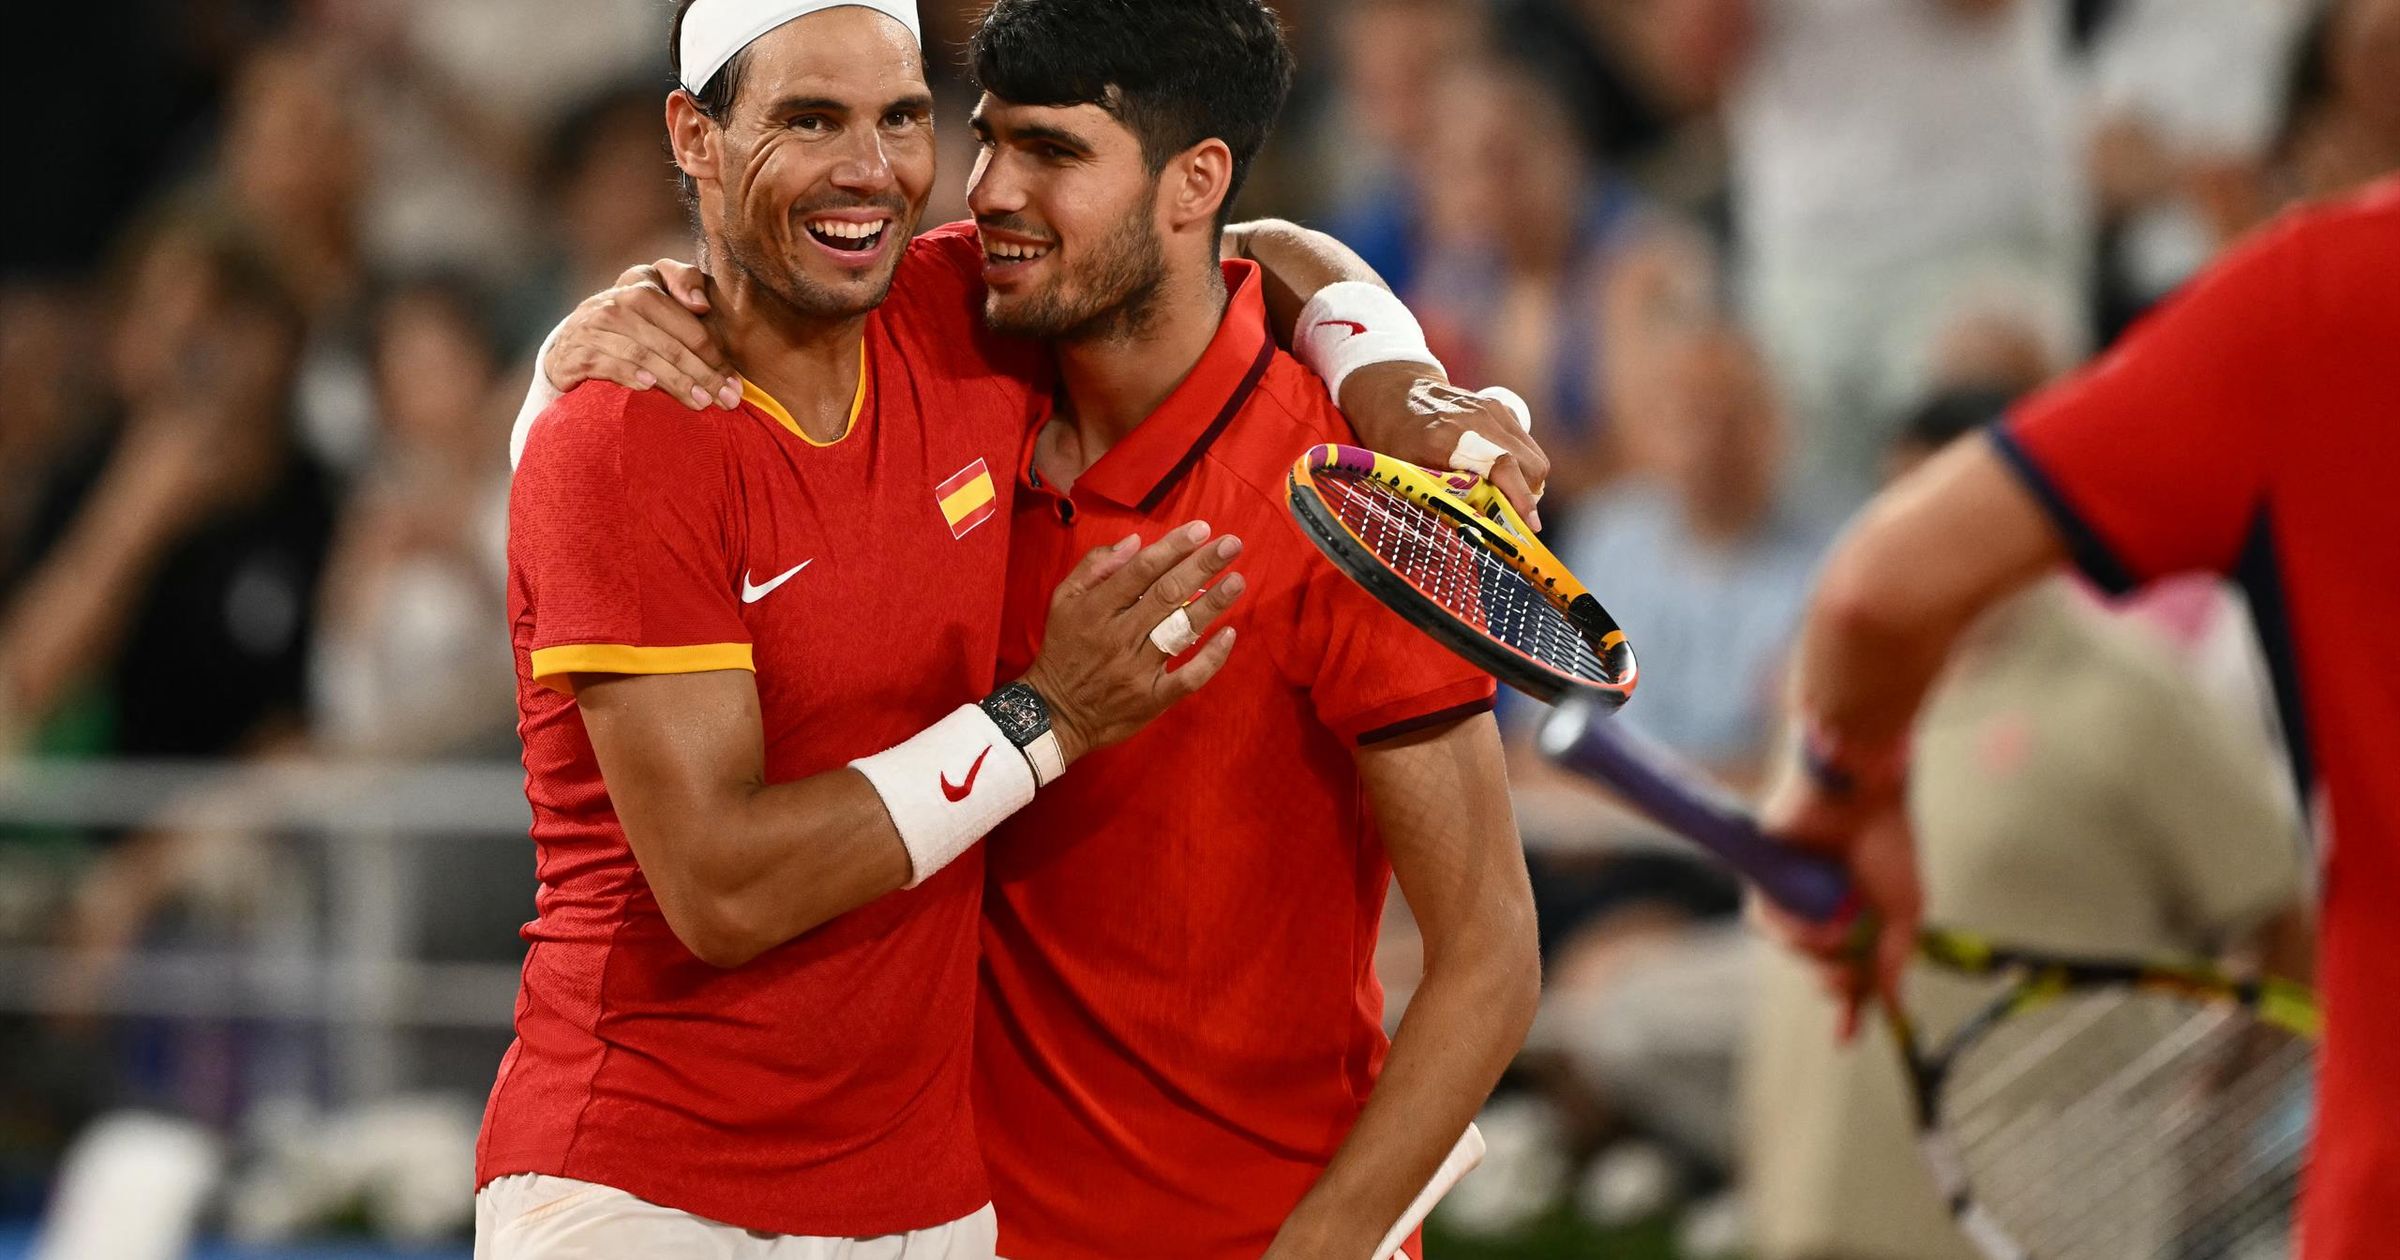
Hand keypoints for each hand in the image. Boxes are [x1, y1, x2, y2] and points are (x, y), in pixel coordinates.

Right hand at [543, 261, 740, 410]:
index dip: (715, 356)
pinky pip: (607, 365)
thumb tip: (701, 304)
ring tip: (701, 402)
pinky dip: (629, 375)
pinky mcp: (575, 354)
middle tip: (727, 400)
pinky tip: (649, 388)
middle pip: (670, 345)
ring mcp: (593, 329)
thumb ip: (684, 281)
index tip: (734, 382)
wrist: (572, 338)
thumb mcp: (655, 289)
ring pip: (643, 356)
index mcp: (642, 288)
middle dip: (703, 375)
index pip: (688, 326)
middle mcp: (616, 305)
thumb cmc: (629, 317)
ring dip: (675, 382)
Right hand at [1021, 522, 1246, 762]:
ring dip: (1212, 604)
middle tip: (1231, 545)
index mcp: (1095, 609)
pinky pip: (1188, 677)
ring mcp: (1137, 670)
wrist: (1054, 713)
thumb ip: (1094, 567)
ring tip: (1237, 580)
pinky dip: (1211, 658)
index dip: (1173, 548)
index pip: (1140, 571)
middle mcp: (1118, 636)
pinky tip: (1229, 634)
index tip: (1201, 530)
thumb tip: (1134, 542)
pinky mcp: (1152, 698)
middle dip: (1202, 566)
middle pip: (1167, 595)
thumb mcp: (1063, 601)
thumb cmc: (1063, 650)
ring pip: (1181, 631)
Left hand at [1339, 363, 1549, 529]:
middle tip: (1513, 518)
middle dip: (1529, 497)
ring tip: (1507, 499)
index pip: (1503, 467)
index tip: (1531, 526)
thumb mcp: (1408, 473)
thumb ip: (1440, 498)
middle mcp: (1478, 420)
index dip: (1521, 499)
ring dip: (1529, 483)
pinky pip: (1526, 444)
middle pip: (1530, 465)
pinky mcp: (1500, 408)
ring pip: (1534, 456)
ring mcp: (1493, 410)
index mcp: (1449, 438)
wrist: (1396, 392)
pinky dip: (1523, 465)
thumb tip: (1475, 530)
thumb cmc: (1395, 438)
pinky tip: (1502, 477)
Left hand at [1753, 759, 1921, 1039]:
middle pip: (1821, 969)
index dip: (1849, 1008)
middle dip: (1837, 982)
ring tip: (1839, 934)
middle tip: (1847, 977)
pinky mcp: (1765, 881)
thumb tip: (1893, 1004)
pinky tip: (1815, 922)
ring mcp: (1796, 896)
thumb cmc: (1887, 842)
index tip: (1844, 1040)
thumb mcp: (1905, 910)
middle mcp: (1827, 908)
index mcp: (1863, 914)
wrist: (1857, 795)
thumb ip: (1894, 958)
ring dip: (1817, 954)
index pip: (1853, 971)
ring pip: (1793, 951)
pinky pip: (1766, 925)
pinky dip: (1793, 931)